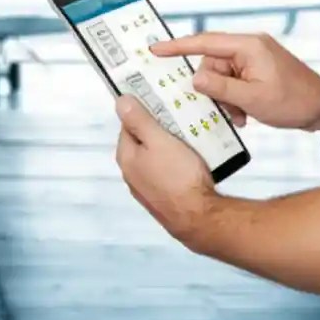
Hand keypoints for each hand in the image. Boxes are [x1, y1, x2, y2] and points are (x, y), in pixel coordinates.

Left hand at [114, 96, 215, 245]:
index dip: (142, 111)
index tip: (159, 102)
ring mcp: (147, 188)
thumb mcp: (158, 140)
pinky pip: (167, 172)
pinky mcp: (164, 197)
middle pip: (142, 142)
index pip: (128, 125)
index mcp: (126, 157)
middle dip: (158, 129)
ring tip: (189, 137)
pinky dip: (177, 163)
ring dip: (169, 146)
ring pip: (156, 157)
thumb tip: (120, 101)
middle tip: (178, 118)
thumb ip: (139, 120)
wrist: (198, 217)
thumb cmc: (179, 177)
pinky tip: (192, 160)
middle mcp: (132, 174)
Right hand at [150, 32, 319, 131]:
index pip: (205, 43)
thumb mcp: (253, 98)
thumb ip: (220, 89)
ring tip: (240, 115)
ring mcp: (254, 58)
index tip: (156, 50)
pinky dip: (233, 98)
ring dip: (224, 98)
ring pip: (220, 76)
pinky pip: (233, 81)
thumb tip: (195, 80)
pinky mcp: (257, 70)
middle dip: (213, 89)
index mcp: (248, 46)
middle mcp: (249, 47)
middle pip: (211, 64)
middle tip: (224, 109)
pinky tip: (244, 113)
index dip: (178, 46)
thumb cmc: (293, 102)